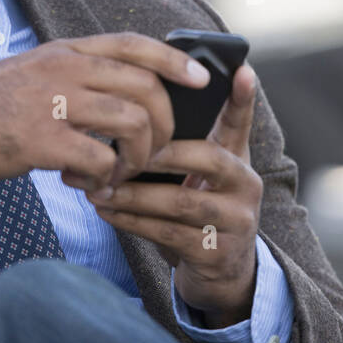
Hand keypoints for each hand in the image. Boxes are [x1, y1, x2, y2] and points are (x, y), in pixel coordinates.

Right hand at [0, 32, 210, 188]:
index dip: (176, 61)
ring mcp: (53, 103)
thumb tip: (122, 95)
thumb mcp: (35, 73)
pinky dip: (105, 179)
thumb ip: (76, 76)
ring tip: (119, 173)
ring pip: (132, 123)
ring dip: (138, 157)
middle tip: (152, 153)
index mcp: (66, 52)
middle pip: (147, 89)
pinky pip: (99, 160)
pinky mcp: (38, 140)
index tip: (203, 80)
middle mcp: (65, 69)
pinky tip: (89, 187)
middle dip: (164, 126)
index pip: (136, 44)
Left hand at [87, 63, 262, 327]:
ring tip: (96, 186)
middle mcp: (246, 186)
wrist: (220, 271)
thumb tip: (137, 106)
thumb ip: (184, 143)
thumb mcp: (200, 175)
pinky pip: (167, 233)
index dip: (243, 97)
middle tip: (119, 148)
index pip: (241, 121)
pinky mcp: (217, 254)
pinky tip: (106, 211)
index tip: (241, 71)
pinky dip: (131, 221)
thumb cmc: (198, 207)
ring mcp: (236, 222)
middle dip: (160, 153)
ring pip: (181, 201)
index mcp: (240, 158)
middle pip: (209, 159)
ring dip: (133, 194)